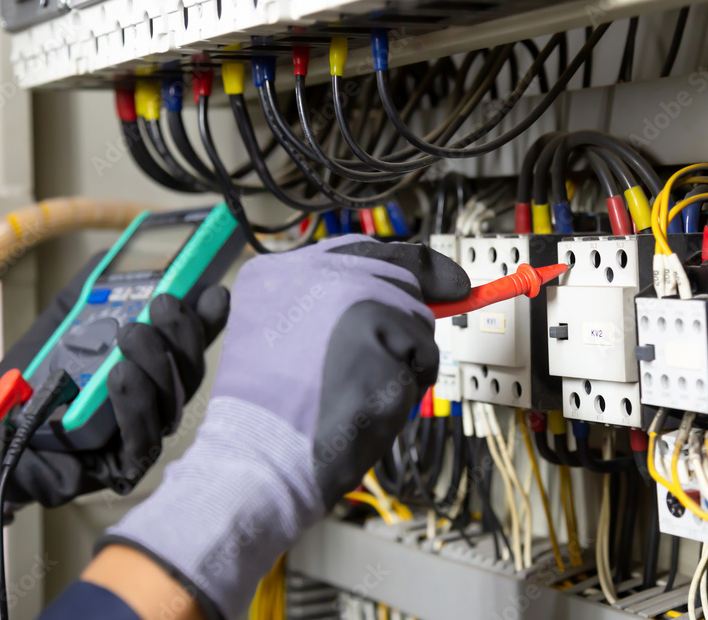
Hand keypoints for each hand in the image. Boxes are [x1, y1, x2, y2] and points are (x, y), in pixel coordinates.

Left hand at [0, 252, 228, 578]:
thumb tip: (116, 259)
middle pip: (190, 369)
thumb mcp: (60, 324)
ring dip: (156, 363)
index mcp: (150, 365)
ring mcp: (143, 432)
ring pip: (172, 400)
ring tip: (131, 334)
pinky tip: (120, 375)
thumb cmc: (30, 382)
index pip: (189, 341)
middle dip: (182, 334)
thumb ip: (89, 293)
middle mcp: (155, 399)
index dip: (208, 319)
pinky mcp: (125, 464)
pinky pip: (144, 437)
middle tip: (164, 304)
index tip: (213, 291)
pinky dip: (135, 403)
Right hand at [101, 236, 469, 618]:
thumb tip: (413, 291)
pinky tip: (370, 401)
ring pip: (415, 317)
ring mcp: (347, 294)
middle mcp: (311, 269)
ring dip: (403, 360)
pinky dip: (410, 384)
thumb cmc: (275, 416)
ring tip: (357, 390)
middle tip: (400, 360)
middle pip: (398, 276)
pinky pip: (423, 354)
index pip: (360, 249)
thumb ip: (332, 308)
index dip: (410, 266)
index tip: (446, 280)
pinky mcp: (378, 326)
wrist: (262, 458)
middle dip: (408, 322)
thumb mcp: (284, 339)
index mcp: (277, 272)